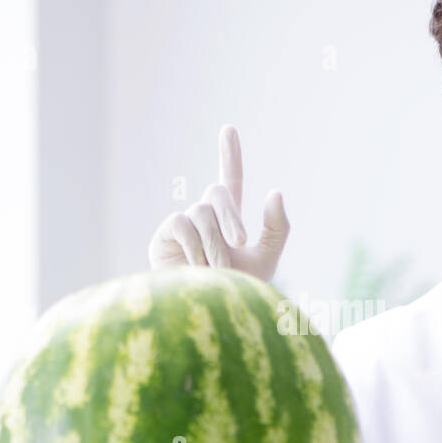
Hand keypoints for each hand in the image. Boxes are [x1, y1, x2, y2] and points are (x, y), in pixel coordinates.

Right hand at [148, 124, 289, 282]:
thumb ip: (277, 227)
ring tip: (217, 270)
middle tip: (241, 244)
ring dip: (215, 244)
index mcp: (228, 219)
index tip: (229, 129)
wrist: (212, 313)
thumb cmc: (238, 289)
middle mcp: (204, 216)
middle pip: (218, 191)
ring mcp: (183, 224)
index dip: (230, 156)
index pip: (230, 180)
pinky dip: (196, 247)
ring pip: (202, 212)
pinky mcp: (164, 235)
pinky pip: (183, 225)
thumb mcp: (267, 258)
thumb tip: (274, 191)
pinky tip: (195, 269)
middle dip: (231, 216)